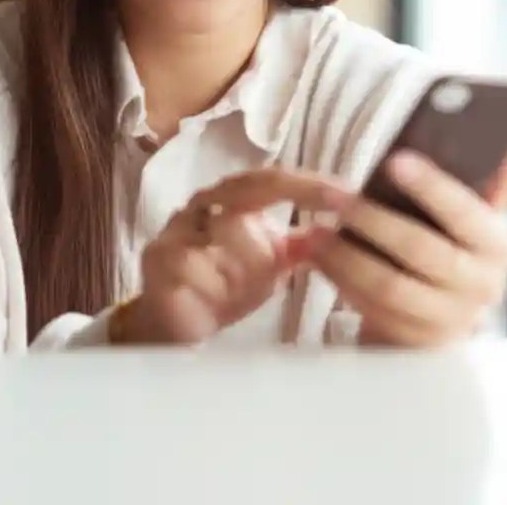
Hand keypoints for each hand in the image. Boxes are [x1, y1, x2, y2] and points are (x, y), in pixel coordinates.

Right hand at [118, 169, 346, 344]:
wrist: (171, 327)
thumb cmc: (220, 290)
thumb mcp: (267, 267)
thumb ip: (295, 247)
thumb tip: (335, 230)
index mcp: (224, 200)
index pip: (268, 180)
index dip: (307, 185)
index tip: (347, 195)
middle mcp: (198, 206)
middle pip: (246, 191)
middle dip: (283, 213)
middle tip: (309, 234)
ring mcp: (176, 229)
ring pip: (228, 232)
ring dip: (246, 268)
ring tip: (239, 291)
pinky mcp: (159, 258)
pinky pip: (203, 266)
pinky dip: (219, 288)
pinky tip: (217, 301)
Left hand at [307, 151, 506, 347]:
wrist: (444, 320)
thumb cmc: (452, 254)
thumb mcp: (471, 225)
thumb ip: (485, 192)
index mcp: (498, 247)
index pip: (466, 212)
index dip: (431, 187)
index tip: (394, 160)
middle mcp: (481, 286)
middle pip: (420, 249)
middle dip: (371, 219)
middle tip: (331, 195)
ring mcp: (447, 318)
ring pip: (388, 285)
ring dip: (344, 256)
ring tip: (312, 230)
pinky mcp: (413, 340)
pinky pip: (369, 309)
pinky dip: (340, 282)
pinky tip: (318, 259)